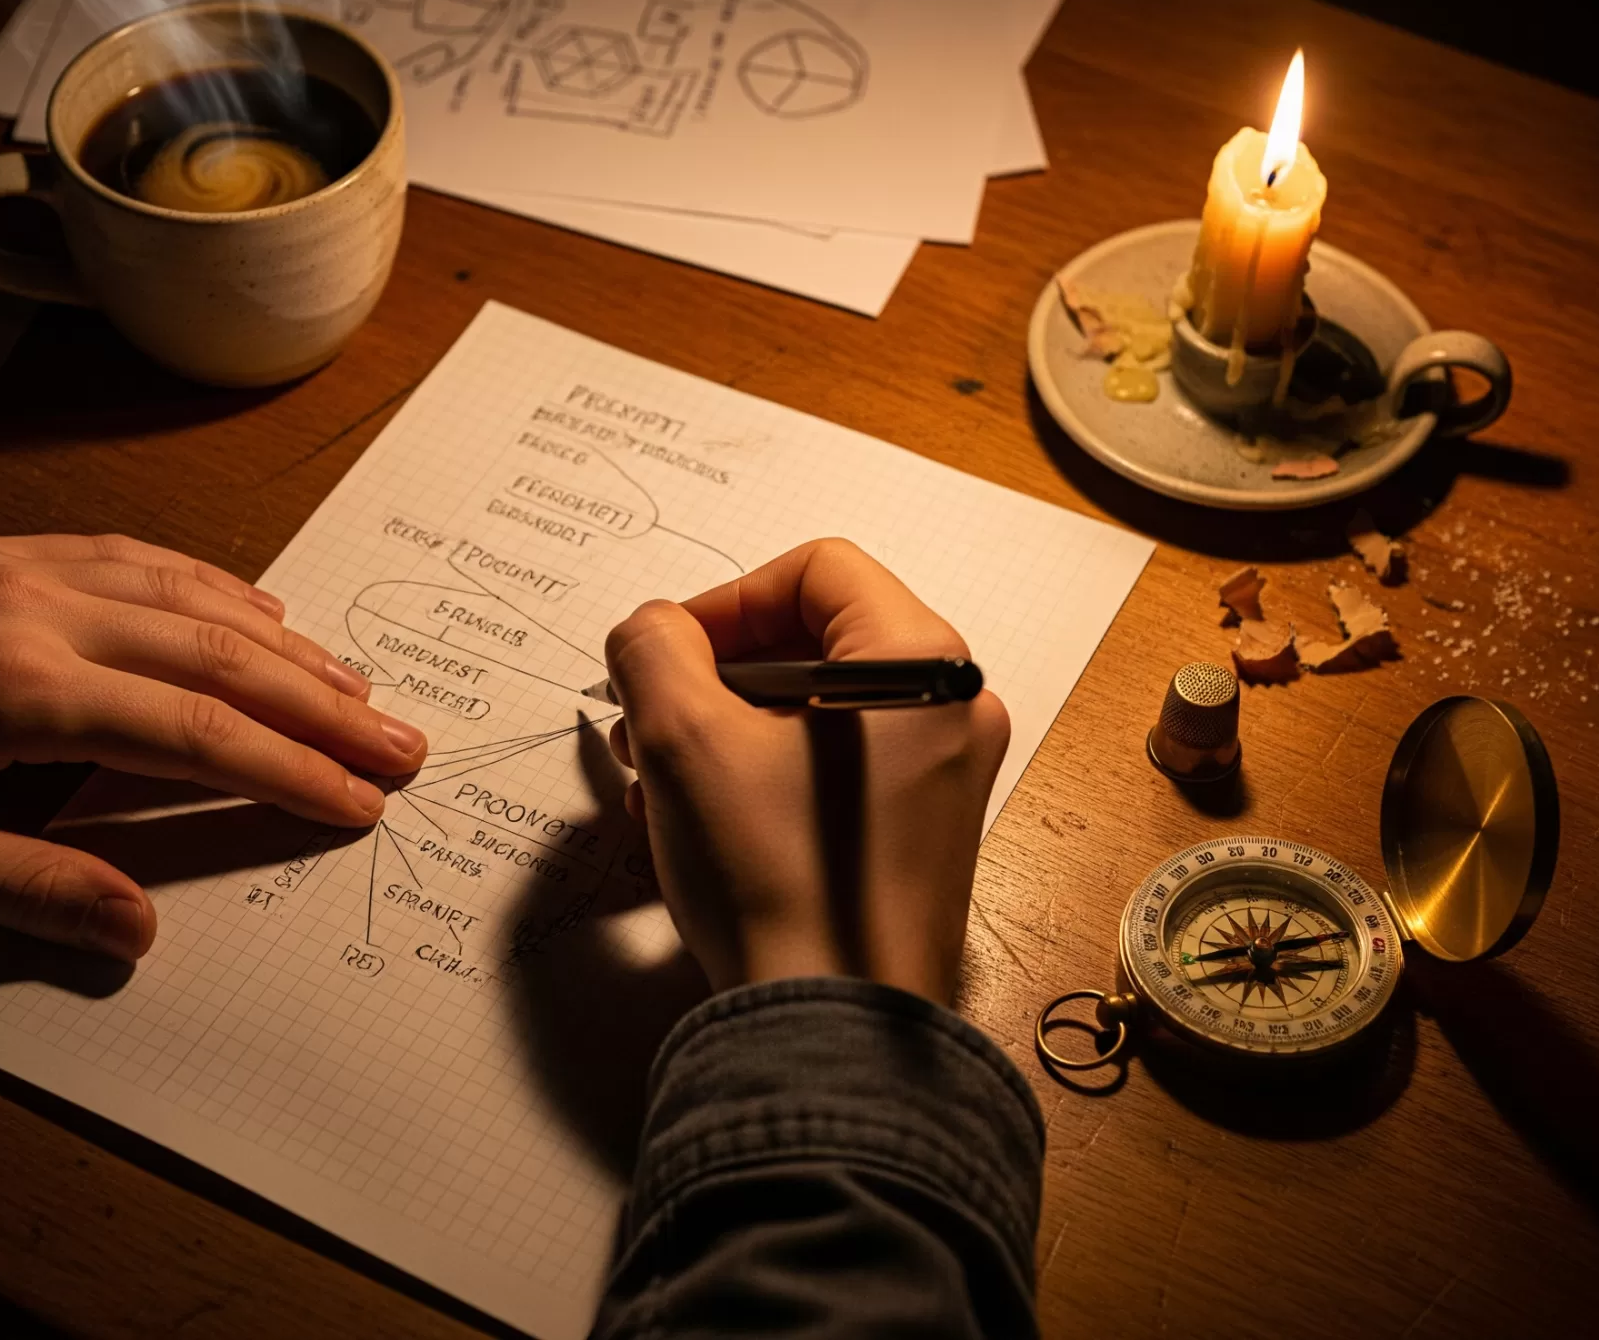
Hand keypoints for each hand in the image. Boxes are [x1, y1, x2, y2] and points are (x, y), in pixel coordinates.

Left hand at [0, 534, 425, 958]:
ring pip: (190, 594)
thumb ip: (22, 889)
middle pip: (218, 652)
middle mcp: (40, 609)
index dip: (288, 772)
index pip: (193, 733)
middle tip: (408, 743)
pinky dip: (215, 586)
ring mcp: (25, 566)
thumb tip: (140, 928)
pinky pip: (139, 557)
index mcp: (17, 693)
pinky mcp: (4, 549)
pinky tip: (256, 610)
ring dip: (287, 641)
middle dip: (324, 704)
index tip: (362, 803)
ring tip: (360, 687)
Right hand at [602, 539, 1009, 1004]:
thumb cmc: (781, 884)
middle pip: (815, 638)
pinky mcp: (916, 836)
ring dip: (722, 731)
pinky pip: (830, 771)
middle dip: (712, 675)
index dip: (724, 599)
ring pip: (813, 711)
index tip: (666, 653)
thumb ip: (653, 650)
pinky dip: (759, 777)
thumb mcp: (685, 740)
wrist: (830, 1029)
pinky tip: (695, 826)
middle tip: (648, 722)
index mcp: (921, 664)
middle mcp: (950, 712)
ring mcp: (941, 779)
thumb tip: (650, 630)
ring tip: (658, 783)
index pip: (818, 569)